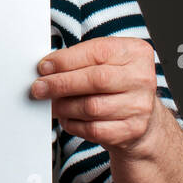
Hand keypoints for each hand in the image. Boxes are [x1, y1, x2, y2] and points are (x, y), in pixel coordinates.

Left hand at [29, 37, 162, 156]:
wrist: (143, 119)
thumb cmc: (116, 85)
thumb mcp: (106, 62)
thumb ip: (81, 59)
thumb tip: (47, 67)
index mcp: (136, 53)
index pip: (97, 52)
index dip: (66, 60)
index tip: (44, 67)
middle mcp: (142, 78)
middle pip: (96, 80)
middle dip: (61, 84)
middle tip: (39, 88)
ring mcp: (139, 106)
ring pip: (91, 107)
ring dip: (64, 106)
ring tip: (53, 104)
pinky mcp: (131, 130)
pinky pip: (93, 129)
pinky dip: (73, 124)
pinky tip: (67, 118)